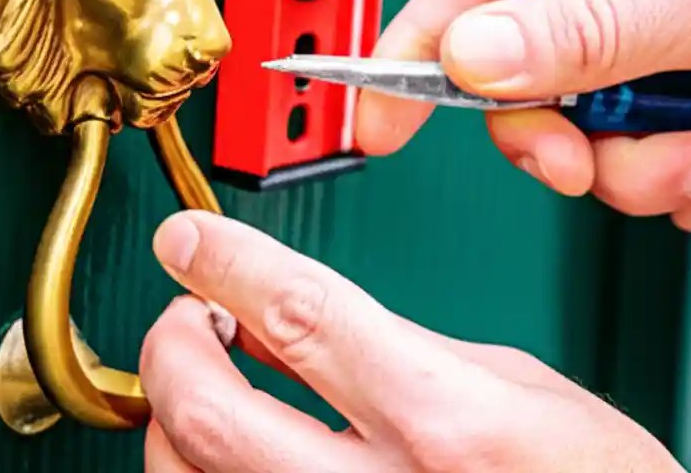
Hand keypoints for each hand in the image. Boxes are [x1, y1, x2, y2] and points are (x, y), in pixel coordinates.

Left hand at [139, 211, 683, 471]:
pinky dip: (206, 468)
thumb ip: (402, 347)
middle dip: (171, 344)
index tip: (189, 240)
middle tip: (187, 314)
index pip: (303, 315)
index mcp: (447, 420)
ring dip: (179, 413)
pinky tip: (232, 442)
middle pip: (209, 411)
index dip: (227, 262)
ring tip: (210, 378)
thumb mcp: (518, 385)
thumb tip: (297, 318)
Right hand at [355, 0, 690, 232]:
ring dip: (678, 173)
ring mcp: (662, 45)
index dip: (420, 46)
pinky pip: (672, 176)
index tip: (379, 115)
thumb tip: (469, 52)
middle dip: (588, 145)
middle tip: (606, 162)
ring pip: (605, 148)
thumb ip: (586, 34)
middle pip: (533, 84)